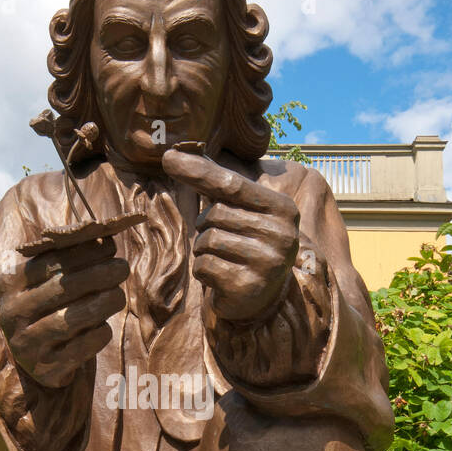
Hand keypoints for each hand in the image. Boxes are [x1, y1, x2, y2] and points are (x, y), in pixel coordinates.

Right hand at [0, 236, 128, 387]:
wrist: (31, 358)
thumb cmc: (46, 308)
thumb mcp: (45, 282)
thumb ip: (66, 259)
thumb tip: (105, 236)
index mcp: (8, 285)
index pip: (51, 262)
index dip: (85, 253)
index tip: (111, 246)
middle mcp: (11, 315)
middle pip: (63, 288)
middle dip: (100, 274)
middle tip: (123, 267)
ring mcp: (26, 345)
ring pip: (73, 319)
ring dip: (104, 303)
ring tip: (119, 295)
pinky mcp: (46, 370)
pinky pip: (81, 348)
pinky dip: (98, 333)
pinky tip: (104, 325)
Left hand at [161, 148, 309, 321]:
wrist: (264, 298)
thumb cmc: (246, 244)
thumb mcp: (242, 211)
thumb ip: (218, 183)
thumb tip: (176, 153)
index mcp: (283, 209)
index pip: (232, 184)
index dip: (198, 171)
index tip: (168, 158)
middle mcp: (282, 234)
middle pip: (215, 214)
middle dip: (206, 226)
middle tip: (224, 243)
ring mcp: (268, 262)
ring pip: (207, 240)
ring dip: (203, 249)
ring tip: (222, 259)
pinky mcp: (249, 286)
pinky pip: (204, 265)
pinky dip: (203, 271)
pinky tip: (219, 278)